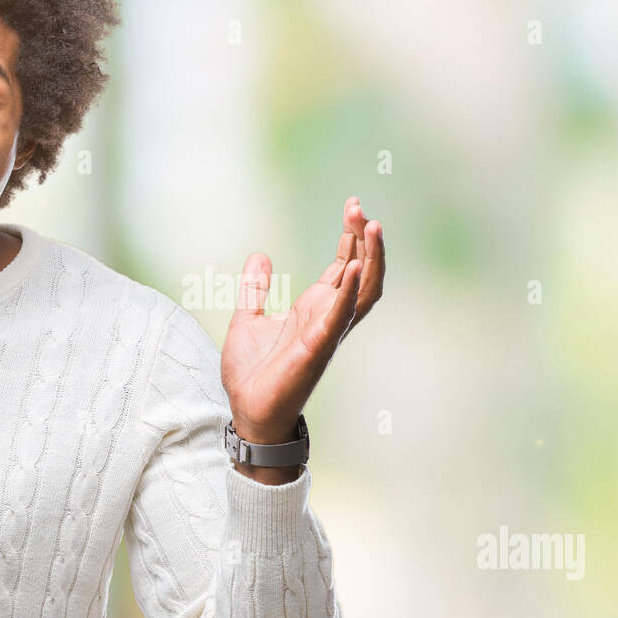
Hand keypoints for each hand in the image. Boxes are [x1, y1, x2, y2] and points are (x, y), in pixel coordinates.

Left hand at [221, 195, 384, 451]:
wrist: (246, 410)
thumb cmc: (252, 374)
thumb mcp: (248, 319)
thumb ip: (255, 289)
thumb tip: (259, 256)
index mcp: (315, 310)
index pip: (344, 266)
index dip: (351, 237)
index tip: (353, 206)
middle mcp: (328, 318)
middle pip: (361, 272)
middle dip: (364, 239)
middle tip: (360, 207)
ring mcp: (326, 332)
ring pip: (362, 291)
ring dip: (370, 258)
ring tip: (371, 226)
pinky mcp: (316, 347)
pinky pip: (340, 316)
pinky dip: (349, 290)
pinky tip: (354, 265)